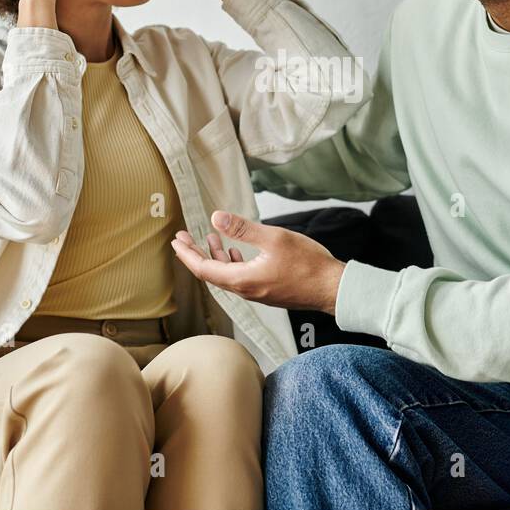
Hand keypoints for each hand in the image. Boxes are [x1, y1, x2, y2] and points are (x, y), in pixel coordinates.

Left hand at [170, 211, 344, 313]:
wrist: (332, 288)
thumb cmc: (308, 264)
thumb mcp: (274, 239)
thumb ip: (243, 229)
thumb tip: (216, 218)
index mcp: (243, 280)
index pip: (204, 269)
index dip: (188, 254)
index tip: (177, 240)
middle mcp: (246, 290)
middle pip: (211, 273)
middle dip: (195, 254)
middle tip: (183, 238)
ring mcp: (256, 292)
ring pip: (226, 275)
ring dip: (215, 256)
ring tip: (208, 238)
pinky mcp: (267, 290)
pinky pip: (240, 277)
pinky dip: (231, 262)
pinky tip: (235, 250)